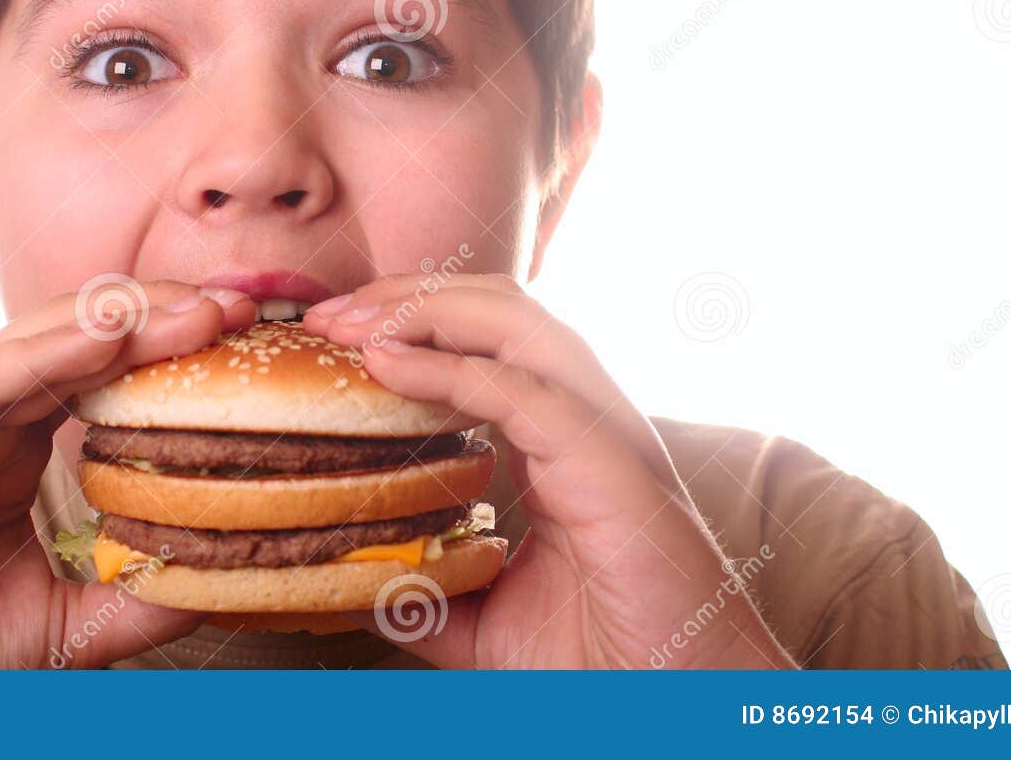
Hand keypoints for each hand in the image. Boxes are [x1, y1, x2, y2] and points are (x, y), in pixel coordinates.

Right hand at [0, 282, 255, 668]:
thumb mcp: (67, 622)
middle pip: (77, 334)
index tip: (245, 334)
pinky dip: (54, 349)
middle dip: (162, 312)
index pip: (98, 365)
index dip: (170, 342)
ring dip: (125, 317)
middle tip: (240, 304)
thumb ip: (134, 595)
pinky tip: (114, 333)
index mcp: (8, 442)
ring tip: (199, 309)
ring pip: (39, 338)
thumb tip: (218, 581)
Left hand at [303, 274, 796, 669]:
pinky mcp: (614, 470)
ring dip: (424, 311)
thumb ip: (427, 588)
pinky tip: (389, 365)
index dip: (409, 319)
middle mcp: (591, 420)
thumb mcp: (485, 621)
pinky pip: (525, 392)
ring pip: (520, 324)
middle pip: (500, 306)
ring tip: (353, 326)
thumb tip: (352, 579)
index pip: (488, 337)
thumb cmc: (606, 667)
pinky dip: (449, 367)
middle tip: (329, 316)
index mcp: (567, 438)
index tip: (333, 332)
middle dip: (406, 296)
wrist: (681, 715)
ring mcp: (608, 437)